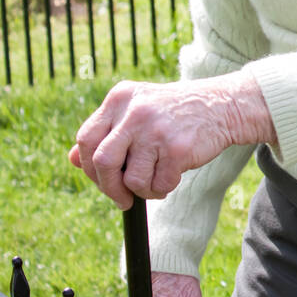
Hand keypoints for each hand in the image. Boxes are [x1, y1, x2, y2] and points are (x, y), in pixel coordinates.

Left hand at [69, 76, 252, 208]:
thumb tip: (73, 160)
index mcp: (120, 98)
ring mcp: (156, 130)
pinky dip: (163, 189)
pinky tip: (172, 176)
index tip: (103, 180)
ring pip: (131, 179)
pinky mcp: (177, 149)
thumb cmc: (175, 112)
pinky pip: (158, 185)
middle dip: (109, 187)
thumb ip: (106, 132)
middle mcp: (135, 111)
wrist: (223, 105)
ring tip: (156, 180)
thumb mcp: (137, 110)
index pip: (86, 139)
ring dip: (142, 190)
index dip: (89, 166)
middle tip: (122, 198)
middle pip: (102, 162)